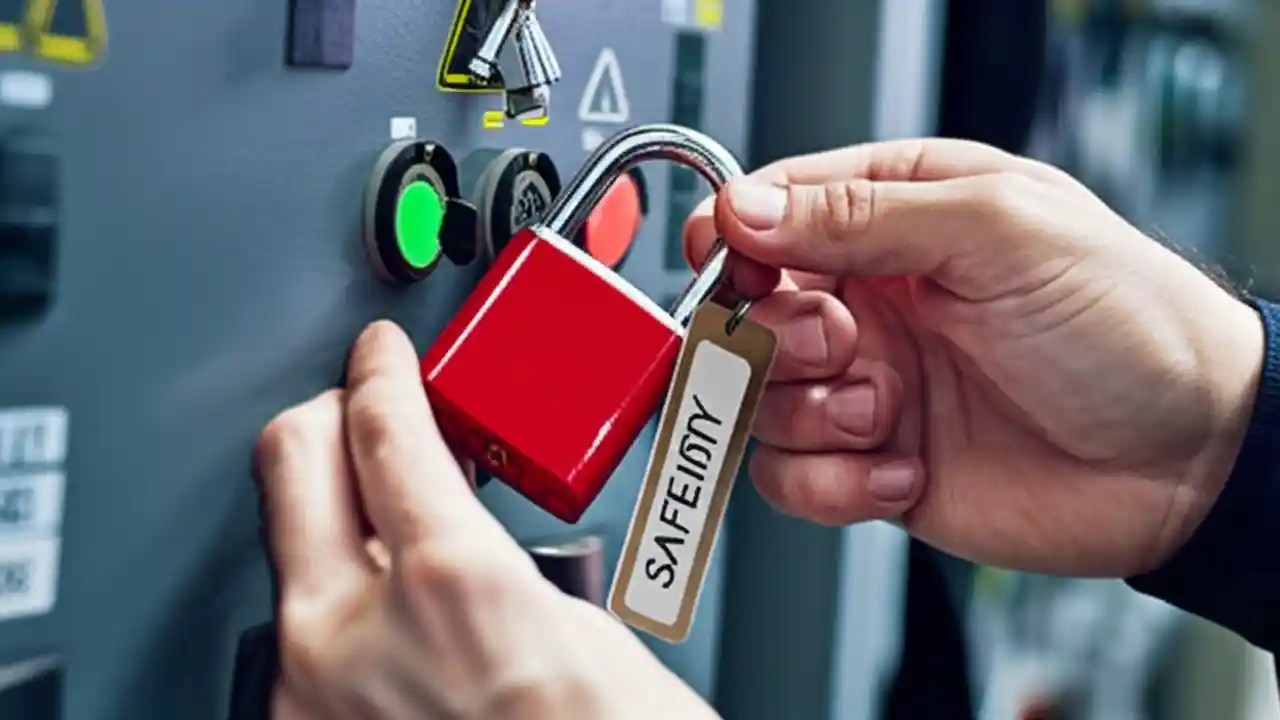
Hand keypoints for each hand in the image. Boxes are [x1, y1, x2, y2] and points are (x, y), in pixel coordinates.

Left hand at [255, 322, 715, 719]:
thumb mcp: (575, 619)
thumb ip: (488, 549)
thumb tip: (454, 510)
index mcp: (450, 578)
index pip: (379, 423)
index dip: (380, 369)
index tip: (381, 355)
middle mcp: (356, 630)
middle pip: (294, 462)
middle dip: (329, 416)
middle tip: (367, 409)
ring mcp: (315, 692)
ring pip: (287, 550)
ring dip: (332, 514)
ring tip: (390, 517)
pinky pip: (301, 634)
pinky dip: (337, 599)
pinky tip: (384, 607)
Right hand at [685, 139, 1263, 576]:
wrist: (1189, 461)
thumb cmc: (1127, 324)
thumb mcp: (999, 232)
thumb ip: (863, 215)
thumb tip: (747, 209)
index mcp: (899, 217)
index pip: (772, 211)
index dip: (735, 239)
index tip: (731, 266)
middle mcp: (873, 300)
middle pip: (747, 311)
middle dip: (776, 336)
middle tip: (843, 345)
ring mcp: (869, 384)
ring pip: (757, 400)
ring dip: (810, 415)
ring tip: (886, 416)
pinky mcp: (871, 465)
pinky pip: (792, 478)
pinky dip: (831, 484)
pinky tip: (902, 472)